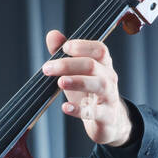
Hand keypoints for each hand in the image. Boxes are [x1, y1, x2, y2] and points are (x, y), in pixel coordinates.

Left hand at [41, 30, 132, 146]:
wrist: (109, 122)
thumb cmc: (90, 94)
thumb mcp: (78, 74)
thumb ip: (66, 55)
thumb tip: (52, 35)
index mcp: (103, 65)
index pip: (99, 49)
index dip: (82, 46)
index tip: (64, 48)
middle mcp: (109, 78)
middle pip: (93, 65)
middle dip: (68, 64)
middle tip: (47, 68)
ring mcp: (110, 97)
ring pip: (98, 85)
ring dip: (77, 81)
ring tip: (60, 82)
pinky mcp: (106, 116)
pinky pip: (95, 112)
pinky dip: (79, 110)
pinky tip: (66, 107)